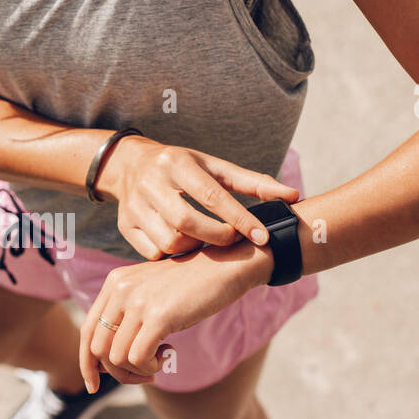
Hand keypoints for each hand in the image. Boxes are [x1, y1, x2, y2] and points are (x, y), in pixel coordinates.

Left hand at [78, 241, 275, 391]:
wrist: (225, 265)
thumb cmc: (191, 286)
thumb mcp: (151, 294)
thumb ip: (127, 317)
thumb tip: (109, 361)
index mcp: (114, 283)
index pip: (87, 330)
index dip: (87, 362)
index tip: (95, 384)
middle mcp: (120, 290)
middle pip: (99, 349)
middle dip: (119, 372)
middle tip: (146, 375)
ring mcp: (138, 301)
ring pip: (117, 358)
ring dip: (139, 371)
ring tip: (160, 361)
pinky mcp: (159, 315)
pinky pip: (138, 358)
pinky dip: (151, 367)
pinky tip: (169, 354)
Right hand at [96, 137, 300, 259]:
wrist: (129, 164)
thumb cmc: (184, 167)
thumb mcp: (214, 167)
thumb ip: (254, 182)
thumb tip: (294, 196)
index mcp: (177, 162)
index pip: (213, 195)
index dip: (240, 218)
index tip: (262, 236)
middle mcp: (151, 182)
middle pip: (187, 222)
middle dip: (216, 236)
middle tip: (231, 238)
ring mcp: (134, 205)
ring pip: (170, 241)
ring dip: (194, 247)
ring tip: (204, 240)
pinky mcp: (124, 225)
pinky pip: (153, 253)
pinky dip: (173, 255)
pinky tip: (183, 245)